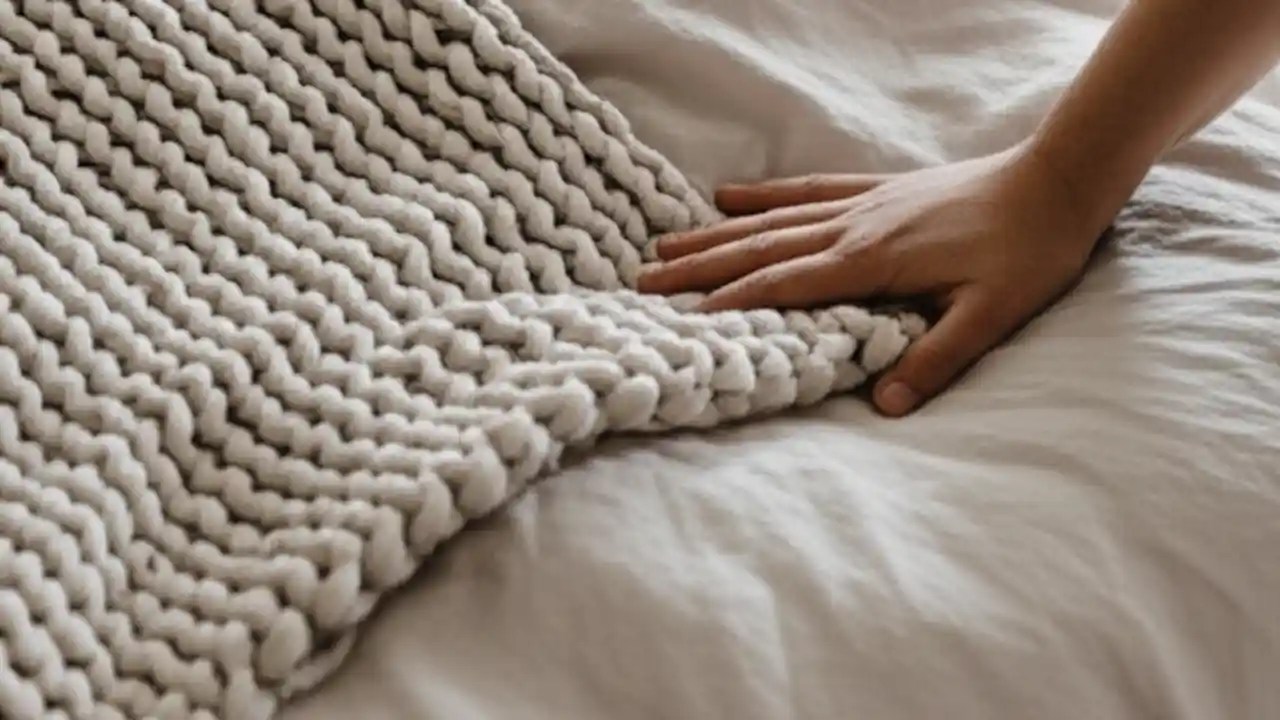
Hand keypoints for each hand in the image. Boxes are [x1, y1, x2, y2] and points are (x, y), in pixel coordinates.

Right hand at [637, 144, 1105, 416]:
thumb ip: (937, 359)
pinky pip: (806, 190)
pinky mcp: (876, 190)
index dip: (733, 299)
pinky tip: (727, 193)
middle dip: (700, 266)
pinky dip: (762, 193)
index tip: (682, 316)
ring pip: (771, 218)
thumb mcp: (992, 315)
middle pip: (761, 247)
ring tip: (664, 243)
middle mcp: (855, 227)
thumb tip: (886, 405)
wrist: (1058, 180)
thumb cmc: (1029, 251)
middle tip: (643, 280)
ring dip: (715, 233)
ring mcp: (862, 204)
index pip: (787, 282)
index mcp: (874, 260)